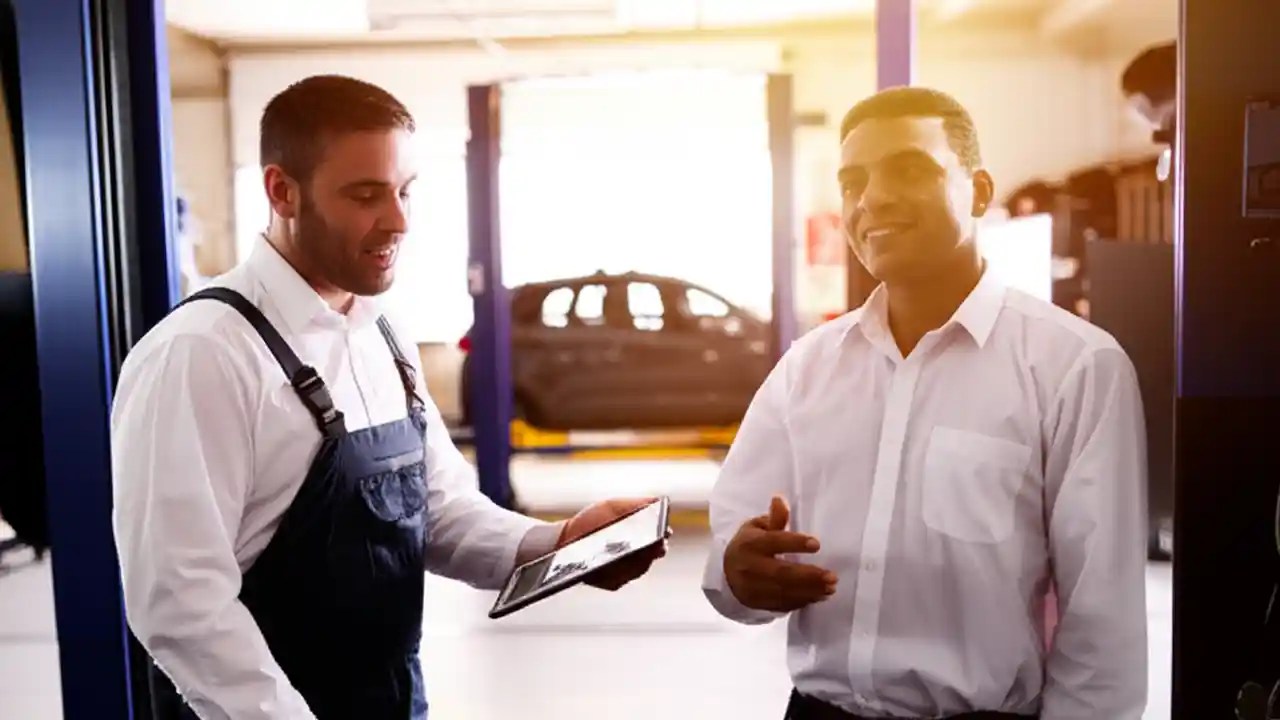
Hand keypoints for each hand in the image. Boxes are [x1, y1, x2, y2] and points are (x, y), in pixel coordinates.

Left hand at [557, 497, 669, 590]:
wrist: (567, 537)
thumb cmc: (592, 520)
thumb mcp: (611, 507)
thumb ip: (633, 505)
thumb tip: (657, 501)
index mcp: (643, 536)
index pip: (660, 538)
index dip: (663, 535)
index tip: (664, 531)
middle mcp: (639, 556)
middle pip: (653, 556)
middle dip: (653, 550)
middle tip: (652, 544)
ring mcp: (627, 571)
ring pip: (638, 569)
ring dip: (636, 561)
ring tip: (632, 552)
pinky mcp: (613, 583)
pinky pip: (618, 579)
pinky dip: (616, 571)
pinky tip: (610, 563)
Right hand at [723, 495, 837, 612]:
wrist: (726, 573)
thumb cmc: (749, 545)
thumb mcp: (757, 528)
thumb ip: (774, 518)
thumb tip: (780, 499)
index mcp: (750, 543)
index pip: (773, 542)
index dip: (794, 543)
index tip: (816, 545)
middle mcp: (750, 567)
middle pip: (781, 573)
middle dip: (808, 576)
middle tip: (832, 576)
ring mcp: (752, 588)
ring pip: (783, 592)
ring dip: (810, 591)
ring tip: (830, 588)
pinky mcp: (757, 603)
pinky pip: (782, 604)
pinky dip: (802, 601)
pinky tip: (818, 596)